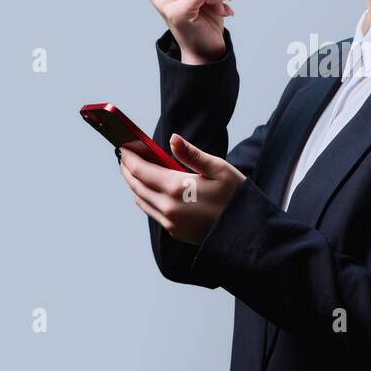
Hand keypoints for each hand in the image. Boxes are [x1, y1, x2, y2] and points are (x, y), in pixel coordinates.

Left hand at [118, 134, 246, 245]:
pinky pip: (153, 212)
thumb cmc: (236, 196)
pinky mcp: (175, 232)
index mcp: (176, 188)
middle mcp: (168, 208)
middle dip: (128, 170)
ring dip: (135, 185)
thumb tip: (172, 138)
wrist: (247, 231)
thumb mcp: (218, 168)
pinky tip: (152, 189)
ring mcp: (170, 223)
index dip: (129, 157)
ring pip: (142, 200)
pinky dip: (146, 198)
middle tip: (125, 156)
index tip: (123, 146)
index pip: (141, 170)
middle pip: (136, 186)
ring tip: (135, 171)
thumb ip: (191, 154)